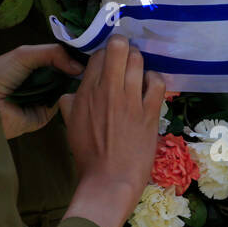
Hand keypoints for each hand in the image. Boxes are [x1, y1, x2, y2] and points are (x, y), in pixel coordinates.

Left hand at [0, 44, 83, 139]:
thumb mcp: (25, 55)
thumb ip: (53, 53)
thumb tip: (79, 66)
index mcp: (33, 66)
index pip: (59, 59)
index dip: (72, 56)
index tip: (89, 53)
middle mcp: (40, 82)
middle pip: (66, 74)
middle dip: (76, 69)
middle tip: (93, 65)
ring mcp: (43, 99)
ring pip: (66, 90)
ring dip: (75, 83)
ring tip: (88, 76)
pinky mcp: (44, 116)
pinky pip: (61, 105)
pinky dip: (68, 98)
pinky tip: (78, 90)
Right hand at [59, 37, 165, 226]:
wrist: (109, 179)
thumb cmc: (88, 156)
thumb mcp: (70, 126)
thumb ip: (71, 104)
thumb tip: (72, 93)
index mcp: (86, 92)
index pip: (97, 56)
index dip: (105, 55)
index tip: (110, 62)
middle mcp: (107, 90)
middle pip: (118, 47)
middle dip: (123, 47)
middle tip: (126, 57)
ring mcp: (130, 100)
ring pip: (137, 60)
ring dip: (138, 61)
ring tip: (138, 71)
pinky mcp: (149, 112)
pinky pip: (156, 82)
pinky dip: (154, 79)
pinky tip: (150, 86)